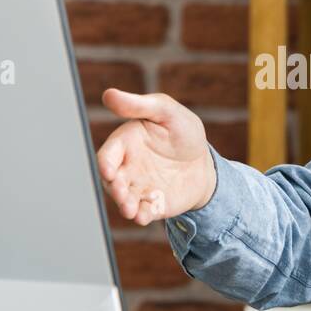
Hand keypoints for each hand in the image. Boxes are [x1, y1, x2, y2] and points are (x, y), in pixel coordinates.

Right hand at [96, 88, 216, 225]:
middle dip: (115, 189)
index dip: (105, 163)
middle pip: (112, 181)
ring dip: (124, 205)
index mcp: (126, 143)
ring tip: (131, 210)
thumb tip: (109, 94)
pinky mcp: (151, 205)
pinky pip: (142, 212)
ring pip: (124, 199)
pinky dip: (140, 216)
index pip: (108, 155)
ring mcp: (138, 187)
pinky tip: (143, 216)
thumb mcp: (166, 111)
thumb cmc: (184, 132)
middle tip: (122, 194)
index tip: (109, 171)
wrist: (205, 163)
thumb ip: (138, 105)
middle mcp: (128, 167)